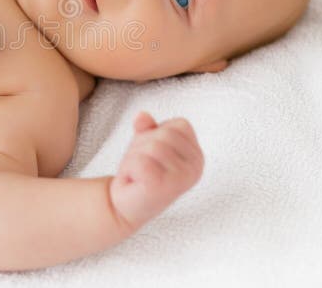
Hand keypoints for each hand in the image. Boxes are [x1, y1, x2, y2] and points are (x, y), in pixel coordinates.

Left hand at [109, 112, 203, 234]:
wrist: (125, 205)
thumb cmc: (140, 173)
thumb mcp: (146, 142)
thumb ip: (148, 127)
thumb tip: (142, 115)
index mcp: (196, 154)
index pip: (179, 125)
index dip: (157, 133)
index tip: (152, 154)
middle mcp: (196, 167)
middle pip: (165, 134)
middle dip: (144, 145)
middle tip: (142, 166)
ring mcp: (182, 178)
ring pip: (152, 147)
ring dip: (135, 158)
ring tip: (138, 174)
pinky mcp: (164, 187)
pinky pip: (140, 162)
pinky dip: (130, 169)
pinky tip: (135, 181)